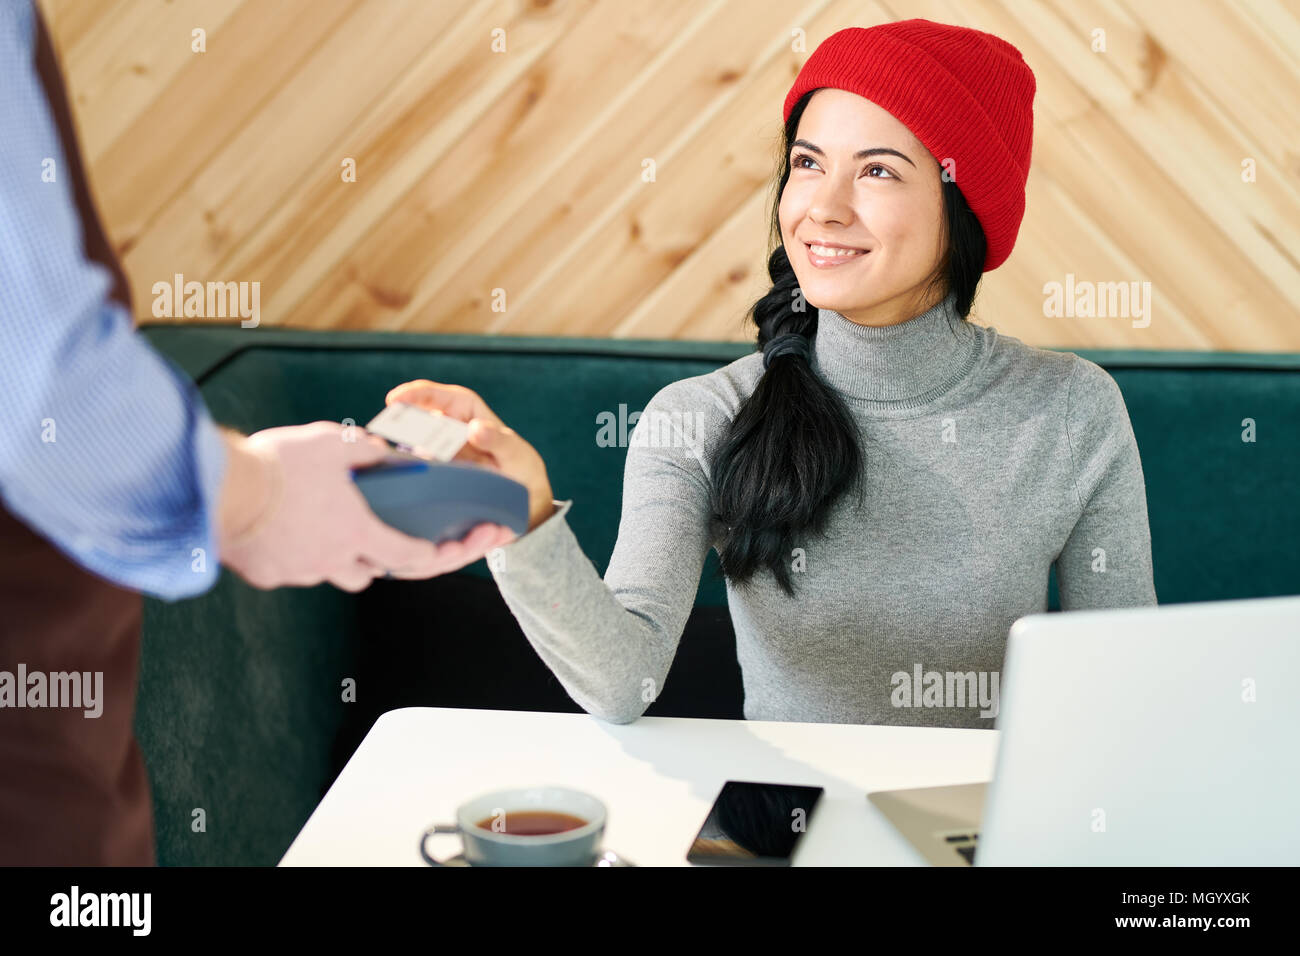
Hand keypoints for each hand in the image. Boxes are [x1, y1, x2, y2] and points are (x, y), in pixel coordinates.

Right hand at [218, 422, 517, 590]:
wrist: (218, 489)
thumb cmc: (280, 464)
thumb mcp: (334, 443)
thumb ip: (368, 451)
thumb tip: (388, 453)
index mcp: (357, 533)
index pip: (407, 556)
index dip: (428, 555)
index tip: (439, 551)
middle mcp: (331, 561)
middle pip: (368, 572)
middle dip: (375, 557)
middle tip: (372, 535)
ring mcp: (297, 572)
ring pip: (327, 572)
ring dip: (334, 556)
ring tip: (325, 526)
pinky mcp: (265, 574)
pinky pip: (289, 568)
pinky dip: (293, 553)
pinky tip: (284, 528)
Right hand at [385, 380, 554, 531]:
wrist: (525, 503)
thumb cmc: (521, 469)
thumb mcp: (517, 454)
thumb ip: (499, 440)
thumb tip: (474, 428)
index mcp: (472, 416)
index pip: (445, 399)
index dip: (420, 394)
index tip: (397, 398)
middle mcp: (454, 431)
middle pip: (425, 419)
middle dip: (405, 419)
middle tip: (387, 425)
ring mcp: (446, 454)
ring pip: (420, 443)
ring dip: (407, 445)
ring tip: (399, 451)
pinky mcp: (443, 474)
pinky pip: (425, 467)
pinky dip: (415, 467)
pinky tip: (408, 471)